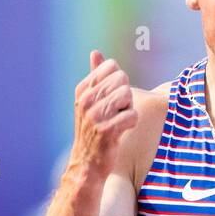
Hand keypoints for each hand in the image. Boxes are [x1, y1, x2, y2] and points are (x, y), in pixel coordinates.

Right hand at [71, 49, 138, 176]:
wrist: (87, 163)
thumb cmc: (93, 130)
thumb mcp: (90, 101)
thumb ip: (95, 76)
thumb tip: (96, 52)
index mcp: (83, 89)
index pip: (112, 67)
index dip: (119, 82)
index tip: (111, 99)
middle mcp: (86, 100)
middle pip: (122, 80)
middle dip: (126, 96)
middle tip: (116, 113)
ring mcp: (95, 115)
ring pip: (127, 95)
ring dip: (128, 109)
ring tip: (117, 122)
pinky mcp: (106, 131)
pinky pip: (132, 115)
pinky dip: (131, 122)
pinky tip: (121, 131)